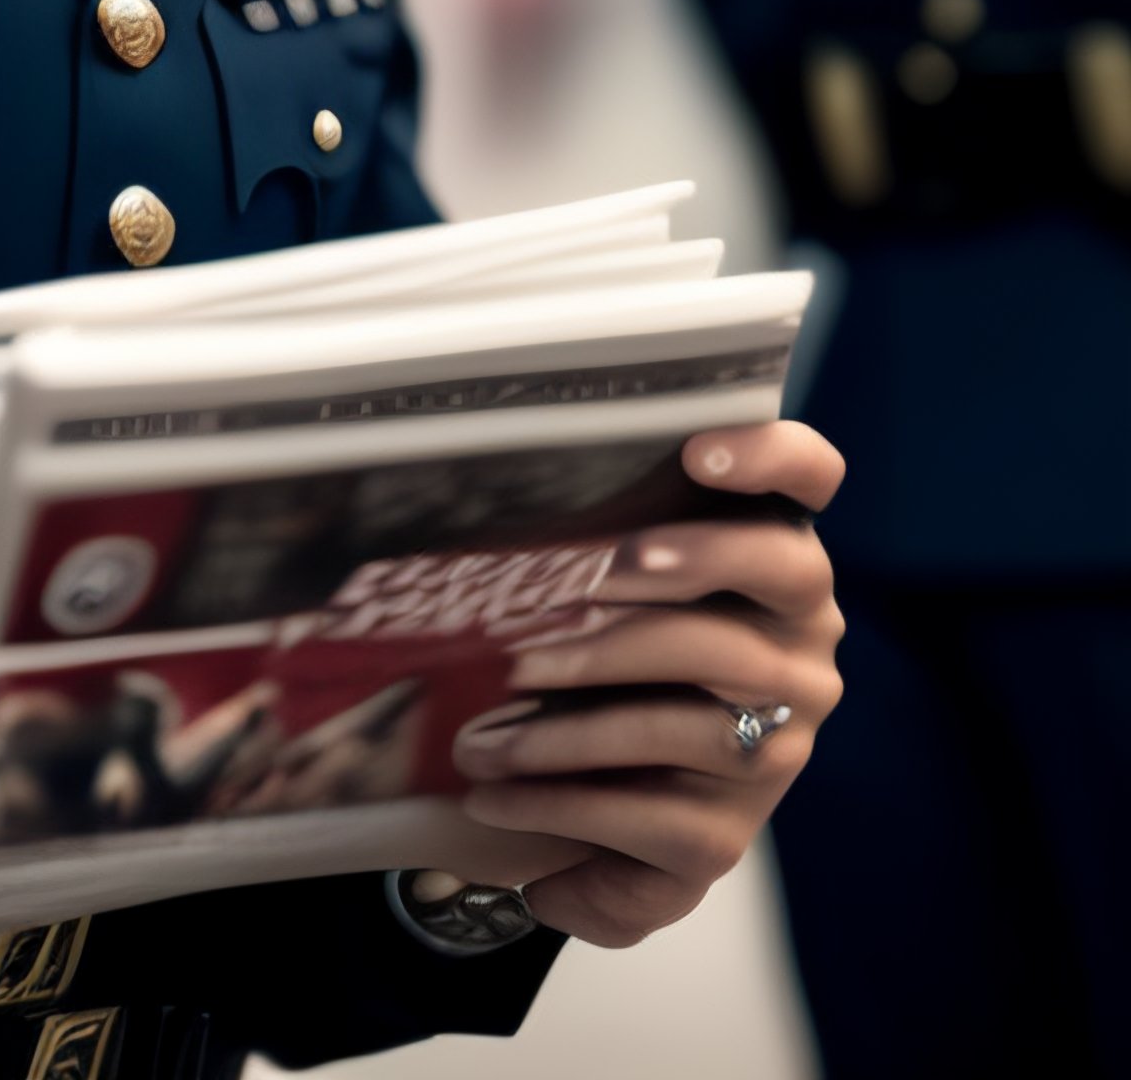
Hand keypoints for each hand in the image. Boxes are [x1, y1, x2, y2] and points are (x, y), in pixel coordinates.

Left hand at [448, 419, 845, 950]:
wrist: (603, 807)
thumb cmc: (595, 656)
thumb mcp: (597, 592)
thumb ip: (584, 538)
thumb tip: (493, 493)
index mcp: (772, 561)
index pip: (810, 479)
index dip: (771, 456)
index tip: (700, 451)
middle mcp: (800, 647)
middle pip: (755, 595)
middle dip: (658, 581)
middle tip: (571, 586)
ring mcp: (778, 745)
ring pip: (690, 721)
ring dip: (571, 727)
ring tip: (477, 735)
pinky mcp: (729, 834)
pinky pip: (650, 815)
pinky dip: (559, 804)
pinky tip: (491, 797)